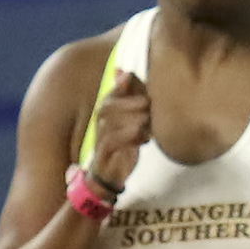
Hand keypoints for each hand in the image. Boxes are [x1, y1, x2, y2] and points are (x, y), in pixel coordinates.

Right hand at [88, 71, 150, 189]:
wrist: (111, 175)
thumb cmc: (126, 144)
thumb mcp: (134, 120)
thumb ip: (134, 99)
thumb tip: (128, 73)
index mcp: (108, 112)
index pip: (112, 93)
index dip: (123, 86)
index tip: (136, 81)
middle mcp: (101, 122)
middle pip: (107, 106)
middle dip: (130, 103)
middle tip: (149, 105)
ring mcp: (100, 137)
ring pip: (110, 122)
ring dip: (132, 119)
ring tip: (148, 122)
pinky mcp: (104, 153)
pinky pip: (112, 141)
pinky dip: (129, 136)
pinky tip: (144, 137)